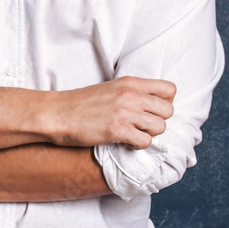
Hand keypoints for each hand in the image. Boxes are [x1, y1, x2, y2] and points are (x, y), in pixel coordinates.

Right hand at [48, 76, 175, 148]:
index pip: (170, 89)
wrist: (58, 113)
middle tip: (142, 125)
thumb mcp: (111, 88)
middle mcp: (131, 95)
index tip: (152, 110)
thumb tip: (152, 104)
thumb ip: (132, 92)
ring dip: (149, 134)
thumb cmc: (82, 103)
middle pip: (168, 110)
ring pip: (160, 127)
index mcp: (131, 82)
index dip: (165, 102)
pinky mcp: (117, 130)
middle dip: (158, 120)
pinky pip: (145, 141)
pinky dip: (139, 145)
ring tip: (134, 133)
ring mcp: (125, 112)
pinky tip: (127, 142)